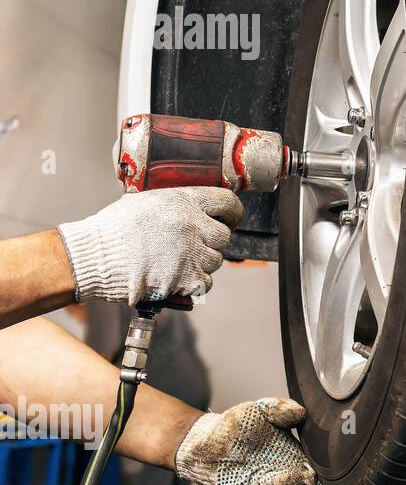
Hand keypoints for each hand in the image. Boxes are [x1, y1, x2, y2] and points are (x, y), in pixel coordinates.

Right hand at [57, 188, 243, 305]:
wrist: (93, 257)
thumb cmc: (111, 229)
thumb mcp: (142, 201)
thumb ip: (171, 203)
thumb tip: (186, 207)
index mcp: (184, 201)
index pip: (228, 202)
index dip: (232, 211)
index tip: (230, 218)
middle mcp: (194, 225)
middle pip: (224, 235)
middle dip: (213, 241)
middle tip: (196, 244)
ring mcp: (192, 253)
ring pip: (216, 260)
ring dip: (202, 262)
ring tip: (179, 261)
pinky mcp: (187, 278)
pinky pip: (206, 282)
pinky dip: (196, 283)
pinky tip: (179, 278)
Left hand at [173, 398, 337, 484]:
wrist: (203, 442)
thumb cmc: (235, 426)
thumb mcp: (261, 410)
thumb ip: (282, 409)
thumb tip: (302, 412)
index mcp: (292, 453)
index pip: (316, 465)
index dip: (329, 470)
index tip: (344, 472)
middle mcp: (285, 471)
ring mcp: (269, 483)